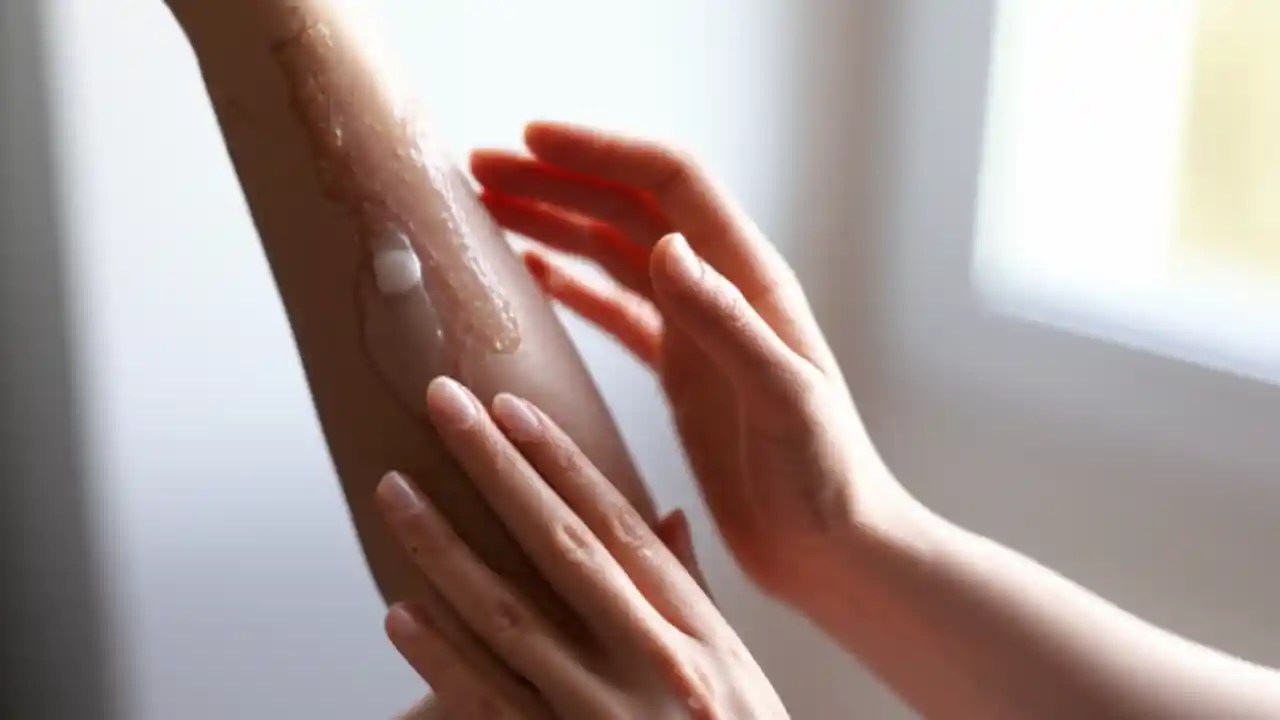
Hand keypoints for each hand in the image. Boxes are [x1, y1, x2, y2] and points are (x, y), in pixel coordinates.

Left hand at [377, 377, 787, 718]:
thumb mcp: (735, 669)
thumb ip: (691, 593)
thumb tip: (665, 515)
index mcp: (695, 630)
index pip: (620, 526)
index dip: (560, 460)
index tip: (509, 406)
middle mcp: (653, 664)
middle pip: (560, 546)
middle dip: (494, 468)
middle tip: (442, 403)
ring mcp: (603, 716)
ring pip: (509, 619)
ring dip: (443, 550)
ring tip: (395, 492)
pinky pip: (488, 704)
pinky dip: (439, 658)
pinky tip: (398, 611)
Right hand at [471, 123, 923, 603]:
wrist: (832, 548)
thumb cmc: (825, 480)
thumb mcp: (784, 400)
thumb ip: (727, 323)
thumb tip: (665, 245)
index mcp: (749, 281)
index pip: (670, 184)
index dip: (601, 152)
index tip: (531, 140)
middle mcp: (720, 292)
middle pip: (629, 208)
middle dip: (557, 180)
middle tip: (479, 170)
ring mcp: (696, 330)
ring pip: (613, 253)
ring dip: (555, 224)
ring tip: (487, 209)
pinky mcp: (680, 373)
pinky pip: (614, 311)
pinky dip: (570, 286)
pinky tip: (531, 278)